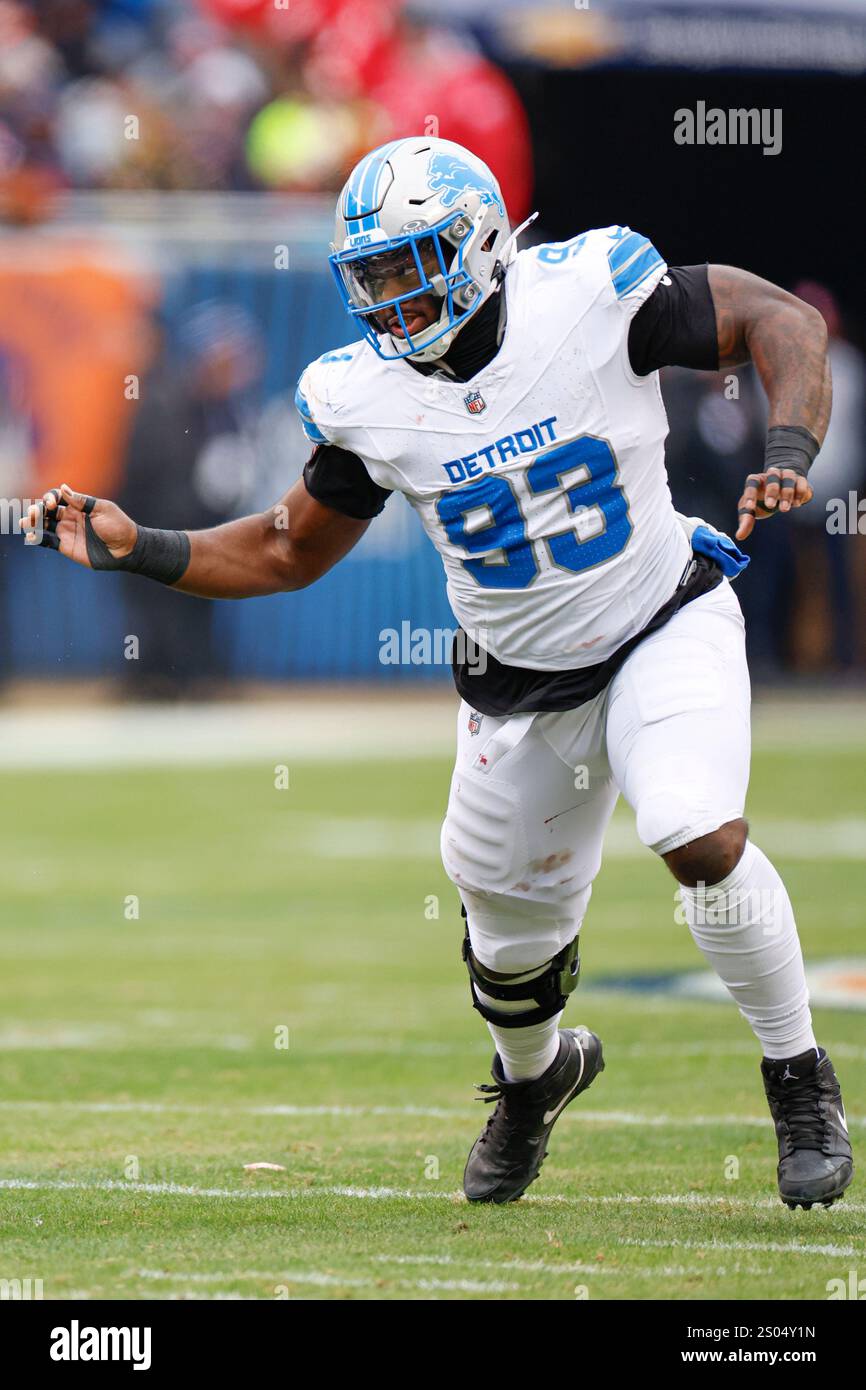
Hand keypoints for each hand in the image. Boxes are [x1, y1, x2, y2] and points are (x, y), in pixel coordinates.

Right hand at [21, 484, 136, 567]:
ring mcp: (66, 532)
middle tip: (36, 512)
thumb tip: (63, 488)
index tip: (53, 503)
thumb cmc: (118, 526)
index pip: (57, 498)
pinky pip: (48, 542)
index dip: (51, 498)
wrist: (127, 549)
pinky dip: (38, 539)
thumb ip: (82, 501)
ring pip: (44, 525)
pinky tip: (31, 537)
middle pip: (46, 510)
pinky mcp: (66, 546)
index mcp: (78, 506)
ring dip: (33, 522)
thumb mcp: (103, 509)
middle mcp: (69, 517)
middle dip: (38, 509)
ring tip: (26, 523)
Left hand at [735, 467, 812, 540]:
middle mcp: (772, 474)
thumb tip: (740, 536)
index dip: (750, 493)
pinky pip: (802, 481)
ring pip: (788, 476)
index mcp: (757, 480)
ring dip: (787, 492)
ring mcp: (787, 475)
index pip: (752, 482)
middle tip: (770, 506)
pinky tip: (796, 504)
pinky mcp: (800, 480)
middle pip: (772, 475)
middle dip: (772, 490)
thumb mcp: (752, 510)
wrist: (781, 493)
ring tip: (784, 509)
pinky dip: (800, 492)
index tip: (750, 507)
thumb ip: (746, 521)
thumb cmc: (762, 501)